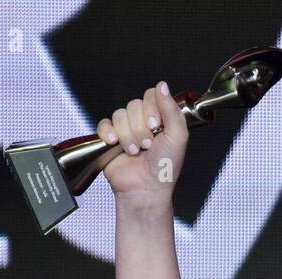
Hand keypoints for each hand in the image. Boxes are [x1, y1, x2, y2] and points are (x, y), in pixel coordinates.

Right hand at [97, 81, 187, 210]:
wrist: (145, 189)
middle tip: (148, 145)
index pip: (151, 96)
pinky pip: (103, 124)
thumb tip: (162, 86)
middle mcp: (142, 122)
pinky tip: (115, 144)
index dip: (152, 110)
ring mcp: (125, 130)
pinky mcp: (109, 139)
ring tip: (135, 151)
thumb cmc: (165, 168)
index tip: (156, 126)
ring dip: (128, 135)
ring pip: (119, 115)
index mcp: (160, 119)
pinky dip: (109, 133)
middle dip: (141, 127)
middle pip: (134, 105)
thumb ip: (172, 110)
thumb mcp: (178, 137)